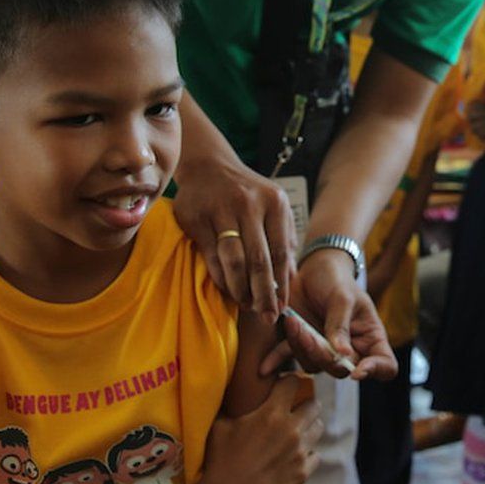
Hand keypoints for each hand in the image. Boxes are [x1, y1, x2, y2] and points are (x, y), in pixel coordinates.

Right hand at [172, 148, 292, 319]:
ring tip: (246, 305)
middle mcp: (249, 204)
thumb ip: (284, 239)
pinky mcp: (195, 217)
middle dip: (264, 294)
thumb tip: (289, 279)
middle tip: (267, 317)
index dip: (281, 285)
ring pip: (234, 261)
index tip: (282, 308)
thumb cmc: (246, 193)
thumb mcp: (272, 207)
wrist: (208, 166)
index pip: (281, 252)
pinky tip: (228, 289)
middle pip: (259, 260)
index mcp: (274, 202)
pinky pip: (211, 256)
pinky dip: (221, 277)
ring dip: (241, 289)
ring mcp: (220, 209)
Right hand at [202, 375, 324, 483]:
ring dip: (309, 427)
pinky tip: (295, 457)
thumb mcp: (220, 427)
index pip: (293, 382)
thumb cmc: (220, 460)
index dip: (288, 382)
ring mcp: (300, 451)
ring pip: (318, 427)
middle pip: (314, 404)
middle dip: (304, 404)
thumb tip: (229, 395)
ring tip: (297, 433)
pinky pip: (316, 455)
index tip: (284, 386)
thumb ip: (231, 408)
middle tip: (295, 411)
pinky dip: (308, 454)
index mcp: (272, 413)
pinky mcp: (303, 472)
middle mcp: (292, 429)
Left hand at [262, 249, 396, 380]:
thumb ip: (339, 325)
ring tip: (294, 323)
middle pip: (341, 369)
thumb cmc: (336, 278)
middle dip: (323, 356)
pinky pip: (290, 356)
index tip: (357, 371)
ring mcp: (324, 347)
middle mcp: (349, 348)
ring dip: (301, 348)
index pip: (385, 365)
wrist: (313, 266)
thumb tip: (342, 354)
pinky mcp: (301, 341)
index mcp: (370, 337)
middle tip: (310, 334)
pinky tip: (264, 368)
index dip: (374, 372)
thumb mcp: (342, 297)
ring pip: (313, 364)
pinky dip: (276, 361)